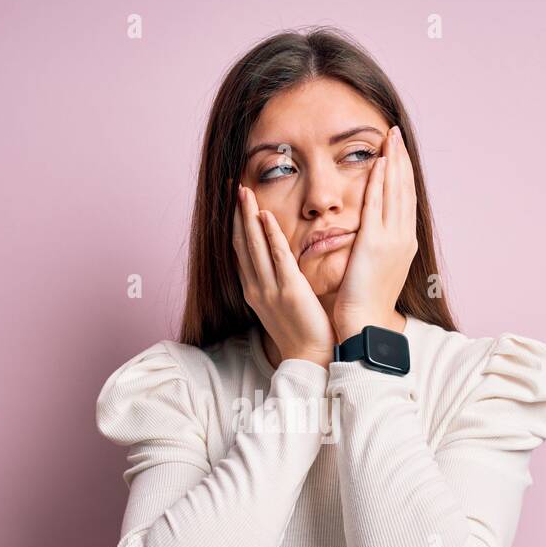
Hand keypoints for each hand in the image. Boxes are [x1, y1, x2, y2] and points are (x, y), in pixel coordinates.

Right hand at [232, 184, 335, 367]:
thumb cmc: (302, 333)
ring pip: (254, 246)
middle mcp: (256, 289)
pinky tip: (265, 216)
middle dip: (237, 214)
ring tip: (244, 193)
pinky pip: (278, 257)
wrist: (311, 359)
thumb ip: (276, 283)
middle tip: (235, 188)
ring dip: (248, 217)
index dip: (235, 226)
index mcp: (253, 291)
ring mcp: (271, 290)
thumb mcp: (281, 306)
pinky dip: (270, 235)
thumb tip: (278, 265)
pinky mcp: (290, 291)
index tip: (234, 204)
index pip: (240, 252)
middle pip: (241, 244)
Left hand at [330, 125, 417, 341]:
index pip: (405, 199)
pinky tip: (378, 162)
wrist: (365, 322)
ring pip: (395, 192)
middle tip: (396, 134)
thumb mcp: (378, 267)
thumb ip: (377, 245)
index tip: (398, 152)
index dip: (403, 173)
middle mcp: (403, 237)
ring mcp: (392, 240)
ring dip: (393, 162)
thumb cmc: (366, 300)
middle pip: (404, 190)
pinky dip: (380, 182)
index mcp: (405, 243)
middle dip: (401, 160)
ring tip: (390, 138)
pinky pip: (378, 205)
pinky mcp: (375, 243)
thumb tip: (373, 232)